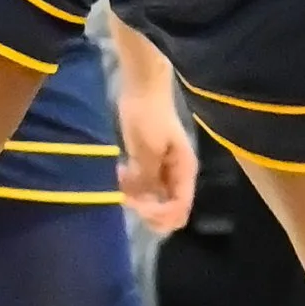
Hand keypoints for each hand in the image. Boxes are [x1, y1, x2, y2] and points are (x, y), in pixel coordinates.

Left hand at [118, 96, 197, 234]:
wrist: (142, 91)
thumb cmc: (150, 116)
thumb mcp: (149, 148)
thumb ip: (148, 177)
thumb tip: (144, 202)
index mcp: (184, 172)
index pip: (180, 208)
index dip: (159, 214)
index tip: (137, 204)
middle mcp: (177, 177)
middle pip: (169, 211)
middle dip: (148, 210)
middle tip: (127, 197)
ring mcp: (163, 173)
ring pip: (153, 201)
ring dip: (136, 199)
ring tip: (121, 181)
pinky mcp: (148, 166)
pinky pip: (142, 189)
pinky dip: (130, 188)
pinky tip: (120, 173)